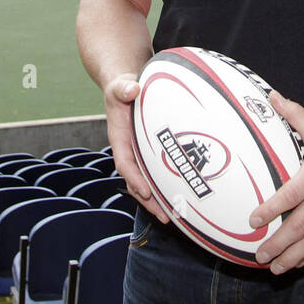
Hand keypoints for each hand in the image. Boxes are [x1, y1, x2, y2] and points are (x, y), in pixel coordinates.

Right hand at [103, 74, 169, 223]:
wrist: (125, 89)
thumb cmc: (122, 89)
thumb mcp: (120, 86)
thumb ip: (124, 89)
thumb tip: (132, 89)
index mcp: (119, 139)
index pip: (124, 163)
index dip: (134, 179)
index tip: (145, 192)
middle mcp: (129, 151)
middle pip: (137, 182)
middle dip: (149, 201)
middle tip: (165, 215)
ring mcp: (140, 155)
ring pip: (147, 182)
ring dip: (159, 200)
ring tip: (176, 216)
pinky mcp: (150, 154)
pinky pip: (158, 173)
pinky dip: (167, 186)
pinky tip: (183, 197)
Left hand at [249, 91, 303, 273]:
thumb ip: (294, 114)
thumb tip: (271, 96)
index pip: (292, 196)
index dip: (273, 209)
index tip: (254, 220)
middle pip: (301, 225)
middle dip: (279, 243)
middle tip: (260, 254)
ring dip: (293, 256)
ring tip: (274, 267)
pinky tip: (297, 264)